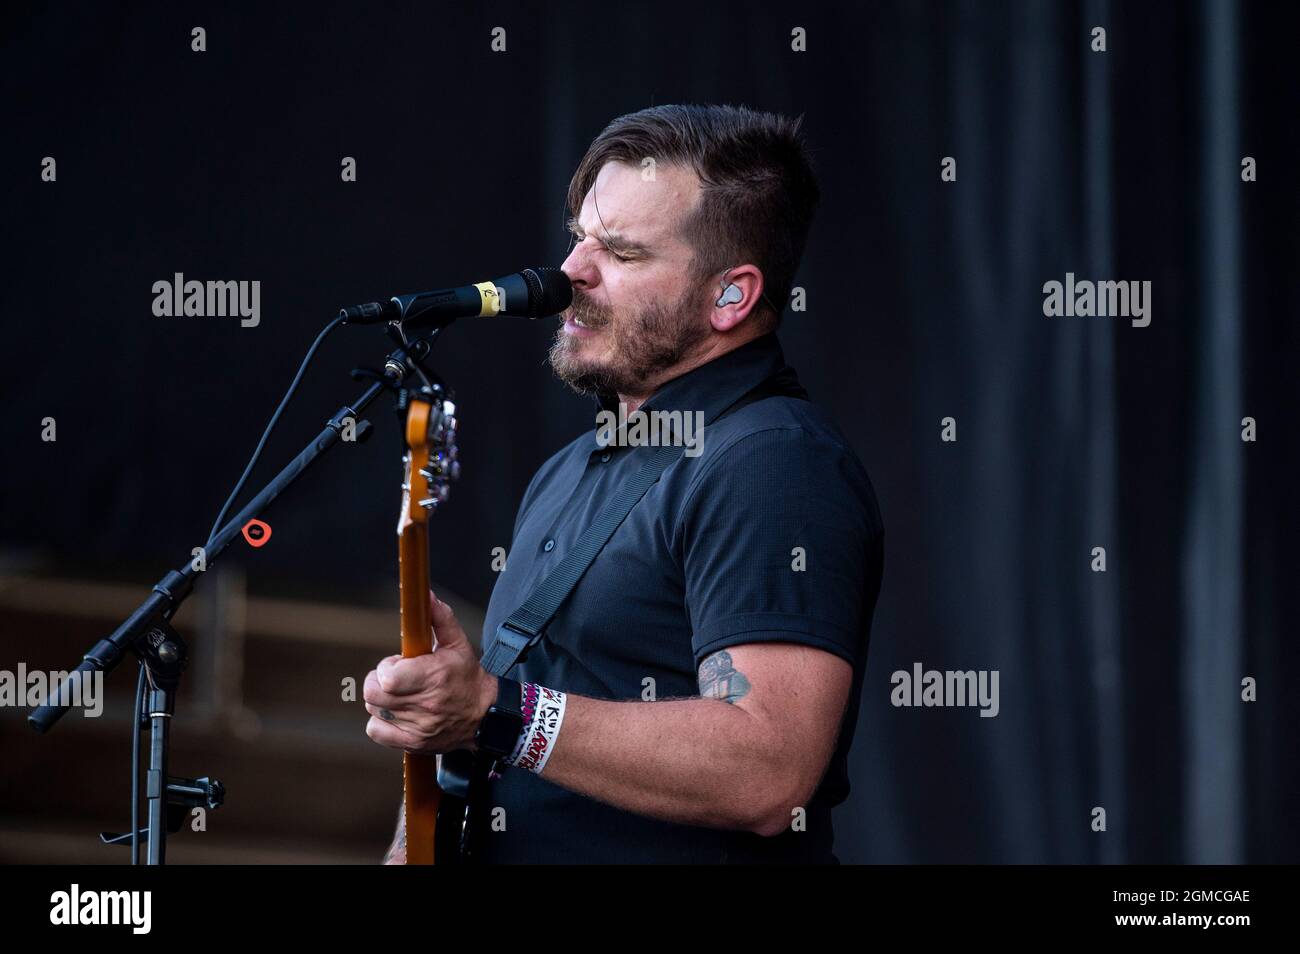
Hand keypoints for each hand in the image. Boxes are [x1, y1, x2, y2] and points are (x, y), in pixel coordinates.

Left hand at [364, 591, 495, 754]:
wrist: (485, 715)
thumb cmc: (467, 677)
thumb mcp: (458, 644)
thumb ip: (439, 618)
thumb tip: (426, 596)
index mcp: (434, 677)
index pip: (387, 678)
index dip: (386, 669)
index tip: (399, 664)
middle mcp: (425, 704)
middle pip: (373, 693)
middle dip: (380, 681)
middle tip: (396, 679)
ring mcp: (418, 726)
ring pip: (374, 710)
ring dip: (381, 700)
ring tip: (401, 695)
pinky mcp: (413, 743)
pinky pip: (376, 731)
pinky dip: (380, 722)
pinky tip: (397, 713)